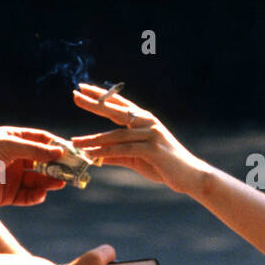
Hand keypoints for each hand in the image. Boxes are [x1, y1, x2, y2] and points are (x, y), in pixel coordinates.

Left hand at [0, 126, 69, 206]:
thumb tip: (60, 151)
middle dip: (57, 165)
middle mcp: (14, 157)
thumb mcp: (9, 145)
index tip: (71, 150)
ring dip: (49, 181)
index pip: (40, 140)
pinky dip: (36, 195)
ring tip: (61, 183)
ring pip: (37, 179)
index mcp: (13, 139)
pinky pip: (27, 196)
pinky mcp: (7, 194)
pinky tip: (42, 193)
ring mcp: (11, 176)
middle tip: (72, 170)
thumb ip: (35, 150)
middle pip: (42, 161)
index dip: (56, 145)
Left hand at [71, 83, 209, 196]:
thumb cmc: (164, 166)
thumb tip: (96, 157)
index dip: (101, 95)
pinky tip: (91, 155)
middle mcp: (147, 122)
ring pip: (116, 135)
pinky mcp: (152, 149)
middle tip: (74, 95)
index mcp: (144, 120)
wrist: (190, 176)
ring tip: (75, 142)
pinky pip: (123, 150)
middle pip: (115, 110)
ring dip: (93, 139)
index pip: (119, 104)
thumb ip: (117, 155)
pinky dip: (105, 153)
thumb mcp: (137, 158)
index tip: (82, 88)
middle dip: (94, 103)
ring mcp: (151, 134)